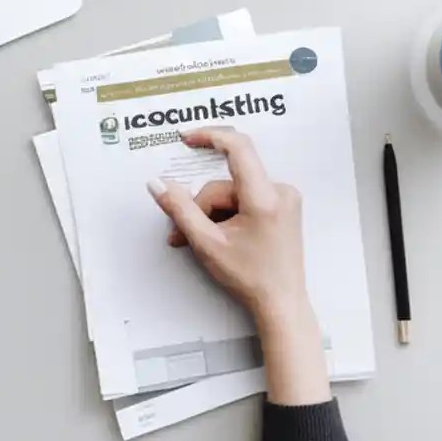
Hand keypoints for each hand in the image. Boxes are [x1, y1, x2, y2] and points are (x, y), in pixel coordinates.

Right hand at [146, 128, 307, 320]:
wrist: (282, 304)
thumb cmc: (248, 278)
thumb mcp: (206, 243)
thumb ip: (179, 209)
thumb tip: (157, 183)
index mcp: (264, 198)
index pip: (238, 148)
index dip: (209, 136)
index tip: (185, 138)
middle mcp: (280, 191)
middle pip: (226, 182)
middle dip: (201, 205)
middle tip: (182, 234)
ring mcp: (285, 199)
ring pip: (233, 193)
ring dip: (212, 214)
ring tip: (200, 242)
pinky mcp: (283, 207)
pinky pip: (245, 199)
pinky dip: (228, 214)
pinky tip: (220, 236)